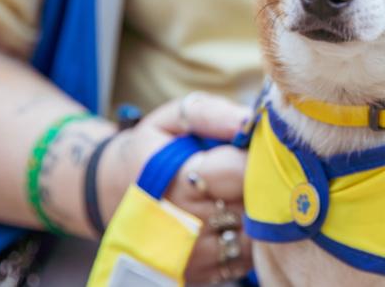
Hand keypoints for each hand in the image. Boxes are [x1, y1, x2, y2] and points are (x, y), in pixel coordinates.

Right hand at [98, 92, 252, 283]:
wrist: (116, 194)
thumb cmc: (154, 148)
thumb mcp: (173, 120)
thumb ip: (213, 115)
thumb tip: (251, 121)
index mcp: (176, 179)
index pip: (241, 172)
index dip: (262, 159)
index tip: (265, 148)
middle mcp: (183, 223)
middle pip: (254, 206)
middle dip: (268, 186)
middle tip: (268, 170)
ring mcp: (191, 255)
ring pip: (257, 236)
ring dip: (264, 215)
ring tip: (253, 192)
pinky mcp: (200, 274)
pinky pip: (248, 258)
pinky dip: (254, 238)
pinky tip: (241, 216)